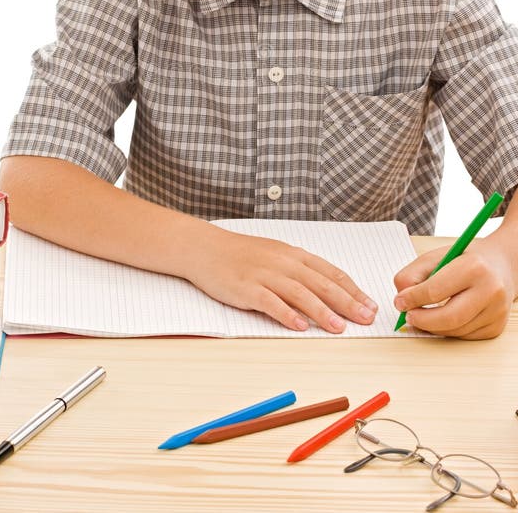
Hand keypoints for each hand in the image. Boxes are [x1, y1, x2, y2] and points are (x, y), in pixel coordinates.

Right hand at [186, 226, 377, 332]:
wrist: (205, 247)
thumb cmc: (241, 254)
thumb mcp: (276, 256)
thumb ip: (299, 271)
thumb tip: (327, 292)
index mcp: (294, 254)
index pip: (331, 272)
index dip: (353, 290)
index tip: (370, 305)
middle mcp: (283, 262)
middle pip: (321, 283)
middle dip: (347, 302)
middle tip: (366, 318)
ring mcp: (264, 274)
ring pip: (300, 293)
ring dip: (321, 311)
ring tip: (339, 327)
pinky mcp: (246, 287)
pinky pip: (270, 301)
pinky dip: (286, 313)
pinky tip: (299, 326)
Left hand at [393, 230, 517, 338]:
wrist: (500, 265)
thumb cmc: (466, 259)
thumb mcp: (437, 256)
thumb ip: (414, 274)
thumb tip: (401, 298)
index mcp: (473, 267)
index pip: (436, 290)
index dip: (413, 299)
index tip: (399, 302)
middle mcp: (490, 290)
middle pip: (448, 317)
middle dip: (422, 320)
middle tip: (408, 316)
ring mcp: (496, 311)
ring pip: (455, 330)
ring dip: (433, 326)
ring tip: (423, 315)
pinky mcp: (496, 326)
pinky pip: (464, 336)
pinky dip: (448, 330)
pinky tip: (443, 317)